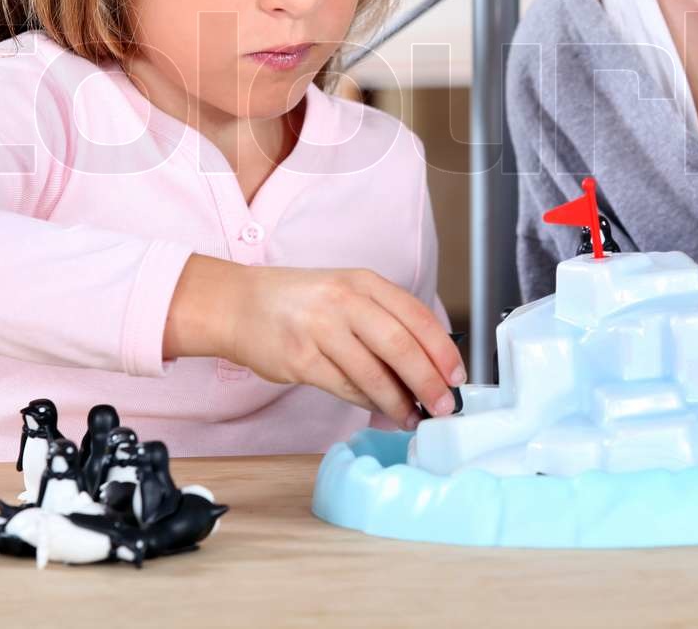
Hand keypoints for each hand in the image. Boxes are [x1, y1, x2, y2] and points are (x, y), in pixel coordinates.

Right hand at [166, 256, 464, 429]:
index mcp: (363, 282)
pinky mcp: (300, 360)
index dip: (442, 350)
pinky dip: (369, 403)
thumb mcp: (346, 293)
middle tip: (444, 405)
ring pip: (373, 373)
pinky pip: (345, 388)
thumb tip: (429, 362)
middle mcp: (344, 301)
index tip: (458, 376)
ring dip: (399, 401)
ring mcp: (320, 330)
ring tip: (414, 416)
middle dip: (429, 381)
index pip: (416, 316)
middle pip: (400, 345)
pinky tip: (382, 410)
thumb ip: (384, 319)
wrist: (238, 304)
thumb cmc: (300, 302)